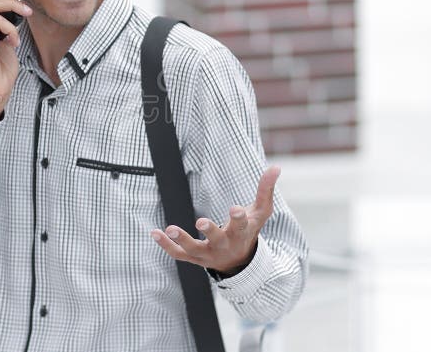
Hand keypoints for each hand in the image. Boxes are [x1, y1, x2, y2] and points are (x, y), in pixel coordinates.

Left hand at [150, 166, 279, 275]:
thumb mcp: (261, 212)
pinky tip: (154, 232)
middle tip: (201, 222)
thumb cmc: (250, 231)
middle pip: (218, 239)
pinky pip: (178, 255)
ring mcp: (209, 254)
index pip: (242, 225)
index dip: (239, 218)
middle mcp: (225, 245)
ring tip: (169, 228)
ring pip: (194, 250)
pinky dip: (166, 245)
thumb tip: (276, 167)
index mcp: (241, 233)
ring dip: (181, 240)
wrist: (240, 262)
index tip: (234, 209)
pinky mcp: (194, 259)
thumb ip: (266, 190)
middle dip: (210, 231)